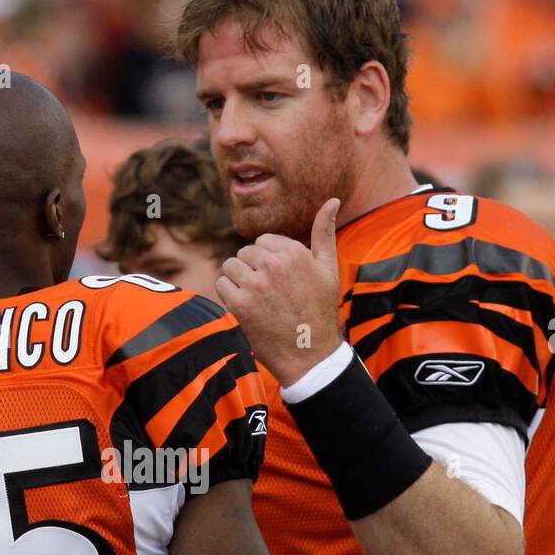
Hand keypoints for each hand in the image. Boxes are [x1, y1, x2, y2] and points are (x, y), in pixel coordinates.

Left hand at [216, 198, 343, 387]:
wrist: (310, 355)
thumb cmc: (320, 311)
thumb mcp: (328, 269)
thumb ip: (324, 232)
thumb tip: (332, 199)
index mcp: (294, 252)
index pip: (263, 242)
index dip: (268, 262)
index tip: (279, 282)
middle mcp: (273, 264)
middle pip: (244, 253)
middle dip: (252, 270)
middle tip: (268, 295)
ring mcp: (255, 285)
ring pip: (230, 266)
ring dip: (238, 281)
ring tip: (256, 300)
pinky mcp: (240, 305)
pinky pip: (222, 285)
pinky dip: (229, 296)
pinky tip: (246, 309)